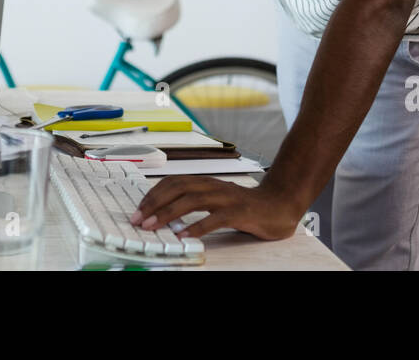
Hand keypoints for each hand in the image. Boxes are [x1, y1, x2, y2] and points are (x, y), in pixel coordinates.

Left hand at [130, 175, 303, 240]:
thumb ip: (196, 203)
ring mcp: (226, 198)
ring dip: (168, 214)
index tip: (138, 209)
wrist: (279, 205)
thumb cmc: (246, 206)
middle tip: (138, 219)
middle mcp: (214, 186)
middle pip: (178, 189)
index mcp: (206, 183)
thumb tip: (166, 213)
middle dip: (154, 204)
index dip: (153, 194)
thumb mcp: (217, 200)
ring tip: (152, 226)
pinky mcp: (239, 211)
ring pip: (192, 200)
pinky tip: (184, 235)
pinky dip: (197, 226)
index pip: (173, 182)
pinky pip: (215, 218)